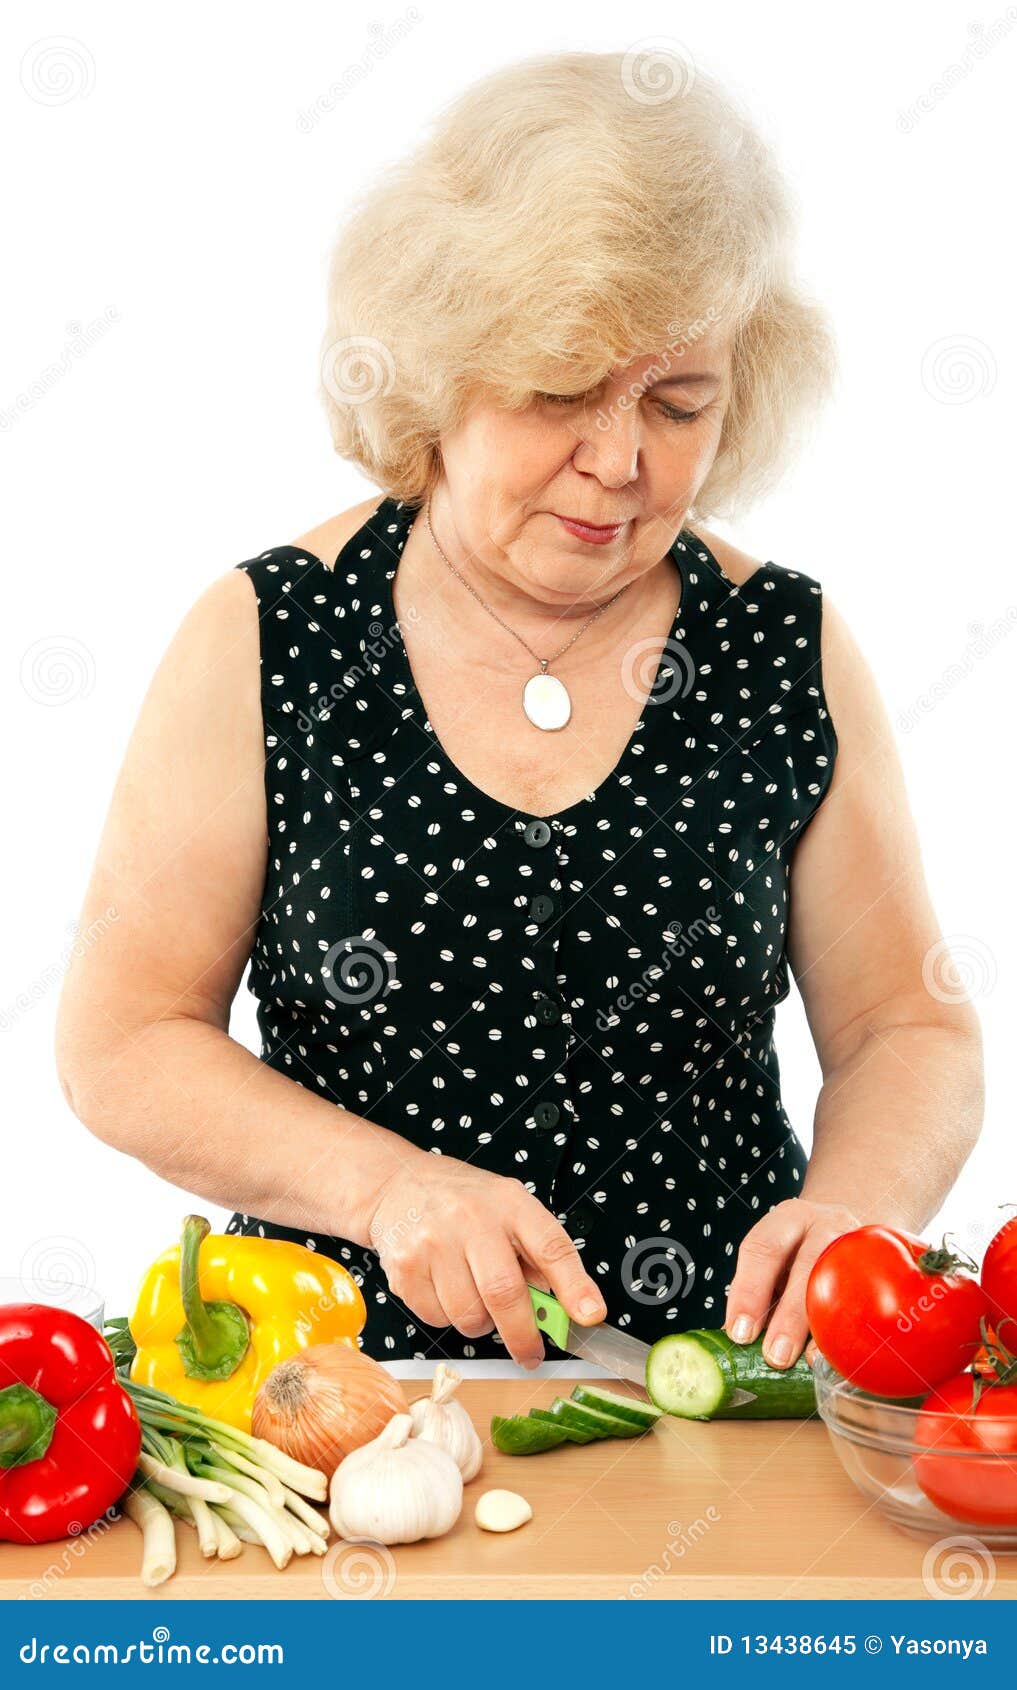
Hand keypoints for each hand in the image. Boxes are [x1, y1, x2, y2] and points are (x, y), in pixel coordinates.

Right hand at [367, 1155, 606, 1366]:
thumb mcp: (510, 1210)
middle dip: (523, 1335)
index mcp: (510, 1203)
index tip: (590, 1316)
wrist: (399, 1184)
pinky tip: (445, 1288)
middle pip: (504, 1293)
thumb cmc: (465, 1203)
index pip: (550, 1246)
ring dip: (481, 1323)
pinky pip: (437, 1319)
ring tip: (474, 1295)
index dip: (574, 1286)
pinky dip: (447, 1317)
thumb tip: (566, 1307)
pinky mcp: (405, 1268)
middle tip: (530, 1354)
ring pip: (469, 1316)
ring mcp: (434, 1242)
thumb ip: (537, 1254)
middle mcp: (472, 1218)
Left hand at [723, 1198, 860, 1367]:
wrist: (854, 1234)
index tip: (740, 1332)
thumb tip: (741, 1341)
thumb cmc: (807, 1252)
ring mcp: (860, 1244)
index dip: (749, 1291)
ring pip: (844, 1284)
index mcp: (788, 1218)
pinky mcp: (886, 1266)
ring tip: (809, 1361)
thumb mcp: (780, 1258)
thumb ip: (762, 1292)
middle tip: (775, 1355)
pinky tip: (841, 1355)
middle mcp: (826, 1223)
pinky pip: (871, 1301)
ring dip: (824, 1327)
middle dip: (788, 1316)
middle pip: (807, 1265)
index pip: (763, 1248)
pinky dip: (853, 1332)